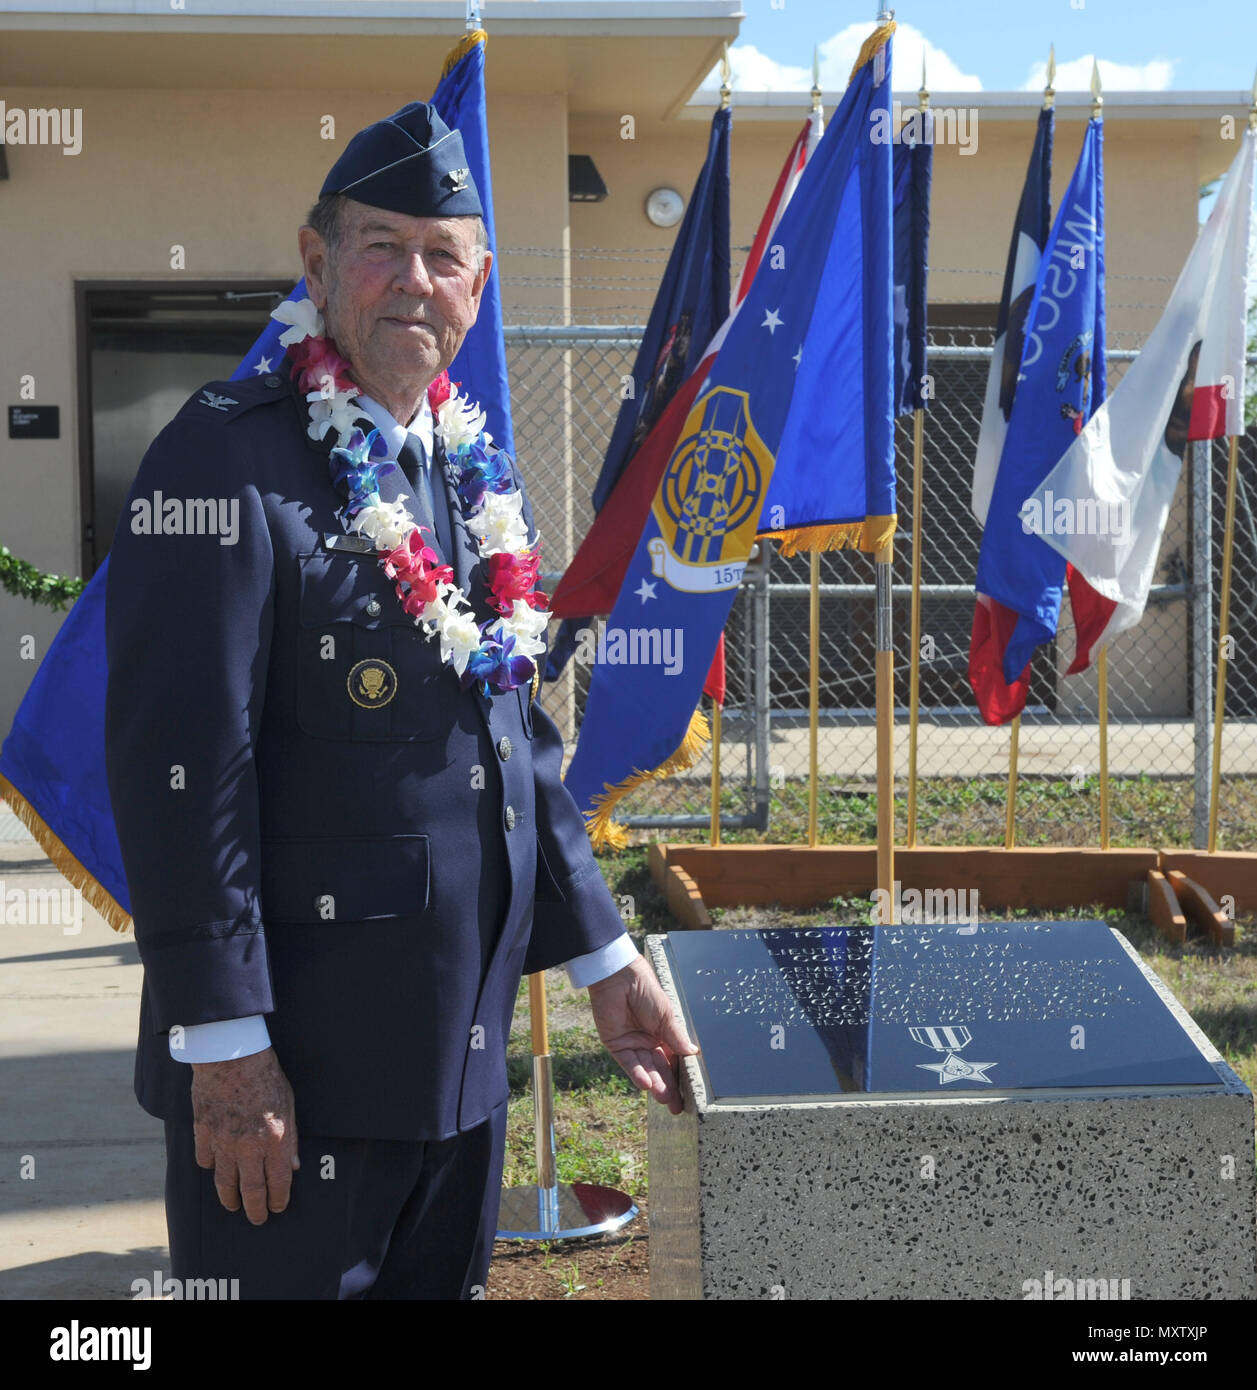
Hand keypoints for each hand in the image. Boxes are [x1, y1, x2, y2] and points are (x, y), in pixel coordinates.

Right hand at [190, 1047, 299, 1223]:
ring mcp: (223, 1142)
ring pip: (225, 1183)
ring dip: (230, 1199)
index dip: (278, 1200)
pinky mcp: (203, 1132)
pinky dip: (211, 1167)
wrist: (232, 1055)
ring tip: (233, 1205)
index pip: (278, 1183)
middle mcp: (248, 1146)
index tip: (278, 1207)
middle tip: (257, 1219)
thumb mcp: (289, 1104)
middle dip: (255, 1210)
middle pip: (250, 1191)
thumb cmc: (265, 1075)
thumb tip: (293, 1165)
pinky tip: (216, 1168)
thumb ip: (290, 1138)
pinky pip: (205, 1160)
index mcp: (274, 1139)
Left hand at [587, 955, 698, 1114]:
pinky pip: (628, 1063)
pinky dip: (637, 1074)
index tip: (689, 1094)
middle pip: (659, 1069)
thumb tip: (694, 1054)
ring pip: (645, 1069)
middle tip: (676, 1107)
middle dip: (668, 1087)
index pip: (673, 1060)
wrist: (620, 977)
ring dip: (654, 1084)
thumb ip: (676, 1038)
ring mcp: (632, 1044)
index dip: (680, 1076)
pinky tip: (647, 1084)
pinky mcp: (616, 1045)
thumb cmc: (646, 990)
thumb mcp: (666, 1016)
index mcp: (663, 1033)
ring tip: (664, 1098)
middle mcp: (648, 1041)